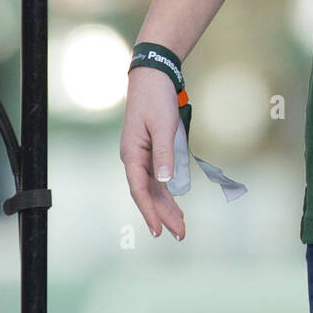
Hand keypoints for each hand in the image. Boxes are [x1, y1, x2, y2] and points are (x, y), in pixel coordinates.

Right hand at [121, 67, 186, 241]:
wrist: (153, 77)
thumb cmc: (157, 99)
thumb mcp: (163, 125)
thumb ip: (164, 154)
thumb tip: (165, 182)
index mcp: (132, 155)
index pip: (140, 190)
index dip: (150, 211)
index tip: (159, 230)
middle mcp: (134, 158)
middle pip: (148, 193)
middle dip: (163, 214)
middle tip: (179, 234)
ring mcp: (142, 155)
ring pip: (154, 188)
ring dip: (166, 206)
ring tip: (179, 225)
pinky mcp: (151, 150)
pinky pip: (158, 177)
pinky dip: (167, 191)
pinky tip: (174, 202)